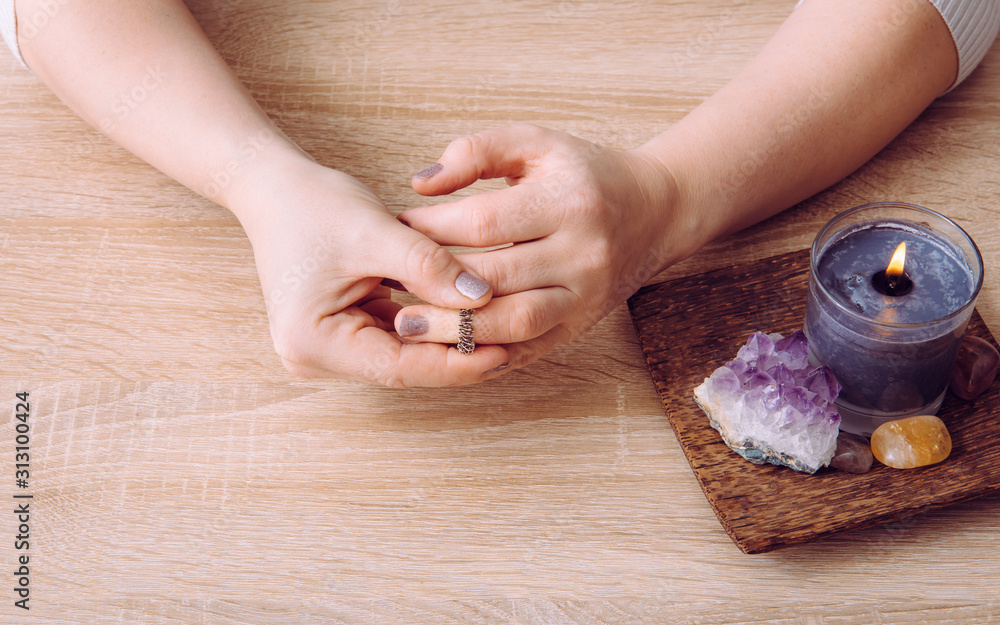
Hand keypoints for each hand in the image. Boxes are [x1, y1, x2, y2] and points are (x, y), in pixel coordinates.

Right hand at [232, 156, 508, 385]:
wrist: (273, 186)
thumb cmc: (313, 204)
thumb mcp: (377, 232)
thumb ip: (431, 268)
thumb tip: (485, 298)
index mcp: (312, 342)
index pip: (399, 368)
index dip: (454, 363)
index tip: (503, 352)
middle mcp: (314, 357)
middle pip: (403, 367)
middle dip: (457, 354)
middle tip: (516, 343)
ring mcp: (327, 349)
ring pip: (404, 355)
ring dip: (448, 341)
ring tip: (503, 331)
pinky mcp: (342, 334)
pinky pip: (397, 338)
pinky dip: (431, 326)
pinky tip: (471, 316)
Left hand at [395, 124, 696, 372]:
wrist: (654, 212)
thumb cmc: (584, 173)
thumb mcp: (537, 144)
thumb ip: (477, 152)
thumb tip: (420, 184)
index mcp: (569, 202)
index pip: (485, 222)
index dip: (432, 228)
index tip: (395, 228)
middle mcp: (582, 253)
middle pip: (495, 277)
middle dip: (433, 284)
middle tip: (385, 287)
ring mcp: (585, 295)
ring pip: (514, 322)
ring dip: (456, 329)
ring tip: (408, 326)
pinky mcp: (582, 325)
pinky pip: (530, 348)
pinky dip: (486, 351)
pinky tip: (448, 346)